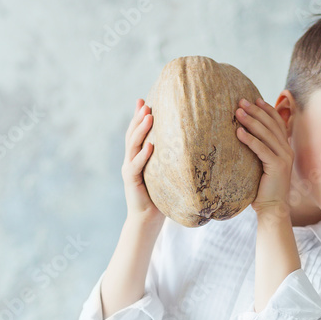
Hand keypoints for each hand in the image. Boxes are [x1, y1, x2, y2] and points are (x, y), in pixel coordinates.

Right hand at [122, 99, 164, 227]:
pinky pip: (136, 165)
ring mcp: (129, 169)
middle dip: (138, 118)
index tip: (143, 100)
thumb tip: (191, 144)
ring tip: (149, 116)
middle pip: (133, 134)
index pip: (137, 132)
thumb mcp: (166, 173)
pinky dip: (143, 154)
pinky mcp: (131, 181)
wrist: (147, 219)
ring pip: (133, 145)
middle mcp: (131, 159)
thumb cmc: (160, 197)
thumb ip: (170, 159)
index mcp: (138, 156)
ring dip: (141, 130)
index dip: (138, 116)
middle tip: (146, 103)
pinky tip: (151, 145)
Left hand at [235, 97, 293, 218]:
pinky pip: (261, 149)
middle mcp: (287, 150)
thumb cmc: (263, 188)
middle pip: (271, 125)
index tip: (254, 98)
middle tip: (240, 101)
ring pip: (266, 134)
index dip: (266, 109)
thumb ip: (259, 150)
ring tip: (237, 112)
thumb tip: (243, 134)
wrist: (272, 208)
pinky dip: (249, 139)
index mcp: (285, 148)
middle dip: (255, 111)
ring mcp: (284, 158)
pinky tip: (238, 132)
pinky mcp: (277, 167)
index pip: (277, 122)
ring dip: (251, 121)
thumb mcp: (262, 164)